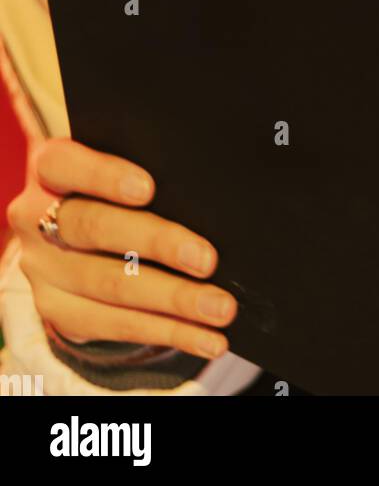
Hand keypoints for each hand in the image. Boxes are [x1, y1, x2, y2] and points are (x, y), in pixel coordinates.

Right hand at [6, 137, 237, 359]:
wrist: (71, 234)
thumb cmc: (115, 186)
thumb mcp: (119, 164)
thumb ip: (147, 167)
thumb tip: (206, 194)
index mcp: (49, 168)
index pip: (66, 164)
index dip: (104, 175)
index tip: (149, 188)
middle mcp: (35, 217)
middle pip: (95, 228)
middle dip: (157, 244)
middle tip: (207, 260)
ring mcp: (43, 269)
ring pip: (110, 286)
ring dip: (173, 300)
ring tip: (220, 308)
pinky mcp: (58, 311)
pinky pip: (116, 326)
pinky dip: (169, 332)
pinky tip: (206, 337)